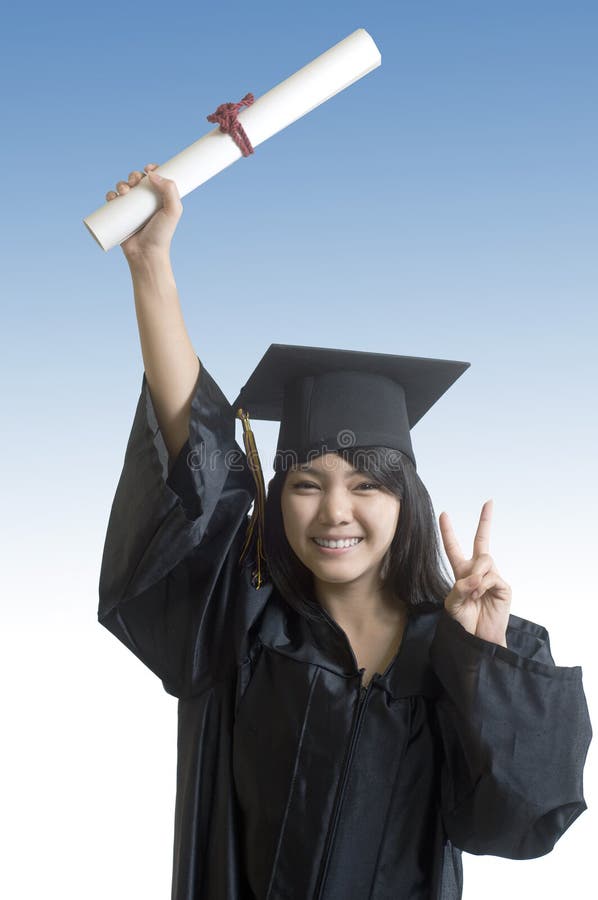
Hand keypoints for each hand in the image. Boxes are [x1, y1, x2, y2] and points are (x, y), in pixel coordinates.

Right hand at [105, 162, 182, 262]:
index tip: (149, 169)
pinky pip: (112, 202)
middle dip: (134, 175)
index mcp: (160, 198)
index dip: (152, 169)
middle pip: (138, 181)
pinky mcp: (120, 217)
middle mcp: (146, 202)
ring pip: (124, 188)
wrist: (146, 254)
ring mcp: (132, 209)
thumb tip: (152, 174)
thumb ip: (170, 191)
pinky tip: (112, 196)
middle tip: (135, 181)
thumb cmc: (162, 235)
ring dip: (121, 184)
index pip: (156, 178)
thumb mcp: (172, 211)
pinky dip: (110, 195)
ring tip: (124, 191)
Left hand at [439, 500, 511, 646]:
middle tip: (489, 502)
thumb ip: (460, 587)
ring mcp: (492, 578)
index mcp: (461, 573)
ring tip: (473, 592)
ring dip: (476, 574)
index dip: (448, 532)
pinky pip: (492, 575)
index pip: (454, 548)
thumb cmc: (463, 623)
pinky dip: (483, 584)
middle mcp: (477, 572)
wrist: (477, 640)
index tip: (444, 514)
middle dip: (485, 521)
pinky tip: (480, 594)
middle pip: (482, 541)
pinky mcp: (503, 586)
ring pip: (485, 559)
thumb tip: (476, 577)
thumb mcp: (452, 603)